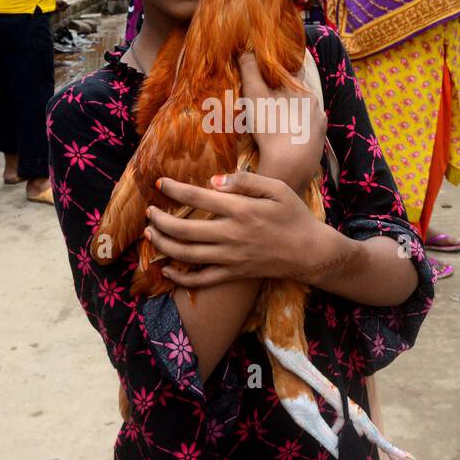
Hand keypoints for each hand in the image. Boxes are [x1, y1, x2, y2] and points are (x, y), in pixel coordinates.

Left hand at [147, 173, 340, 289]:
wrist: (310, 252)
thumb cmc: (294, 216)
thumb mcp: (276, 189)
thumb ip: (245, 180)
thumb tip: (213, 180)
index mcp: (241, 209)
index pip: (197, 196)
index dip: (174, 189)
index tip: (160, 183)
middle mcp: (231, 234)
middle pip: (183, 229)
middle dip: (159, 220)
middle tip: (149, 211)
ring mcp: (231, 257)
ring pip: (186, 254)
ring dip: (163, 244)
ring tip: (150, 233)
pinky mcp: (233, 274)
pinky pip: (201, 280)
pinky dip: (180, 278)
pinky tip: (167, 269)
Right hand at [238, 52, 326, 193]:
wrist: (288, 166)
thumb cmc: (270, 127)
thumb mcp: (254, 94)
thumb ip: (249, 70)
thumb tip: (246, 50)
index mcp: (302, 88)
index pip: (289, 73)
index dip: (275, 74)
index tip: (264, 79)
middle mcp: (316, 103)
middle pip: (296, 94)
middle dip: (282, 96)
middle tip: (264, 104)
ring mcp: (320, 125)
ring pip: (302, 113)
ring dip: (290, 115)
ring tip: (273, 124)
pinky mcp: (319, 143)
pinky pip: (306, 131)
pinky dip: (296, 132)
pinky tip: (283, 138)